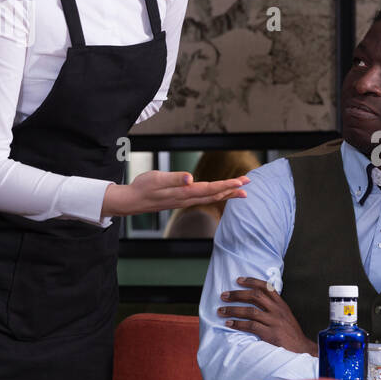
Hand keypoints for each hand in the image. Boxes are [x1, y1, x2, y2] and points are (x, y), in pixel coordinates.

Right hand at [102, 171, 247, 216]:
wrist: (132, 201)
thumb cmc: (143, 187)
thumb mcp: (157, 178)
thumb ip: (174, 178)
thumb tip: (190, 178)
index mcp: (184, 192)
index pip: (210, 188)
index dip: (226, 185)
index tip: (241, 181)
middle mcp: (187, 199)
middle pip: (214, 194)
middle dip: (232, 189)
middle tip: (248, 183)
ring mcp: (185, 201)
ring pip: (210, 198)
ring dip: (227, 194)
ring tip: (241, 191)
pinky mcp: (182, 201)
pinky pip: (204, 199)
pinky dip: (216, 196)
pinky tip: (220, 194)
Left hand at [218, 276, 314, 355]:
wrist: (302, 349)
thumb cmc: (291, 334)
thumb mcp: (285, 316)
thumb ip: (273, 308)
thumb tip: (256, 302)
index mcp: (281, 304)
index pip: (266, 287)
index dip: (251, 281)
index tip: (239, 280)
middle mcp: (278, 310)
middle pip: (255, 296)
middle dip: (237, 294)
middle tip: (224, 295)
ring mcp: (274, 322)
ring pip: (250, 311)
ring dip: (233, 310)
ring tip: (221, 310)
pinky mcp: (270, 334)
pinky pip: (250, 326)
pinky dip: (237, 324)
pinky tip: (229, 324)